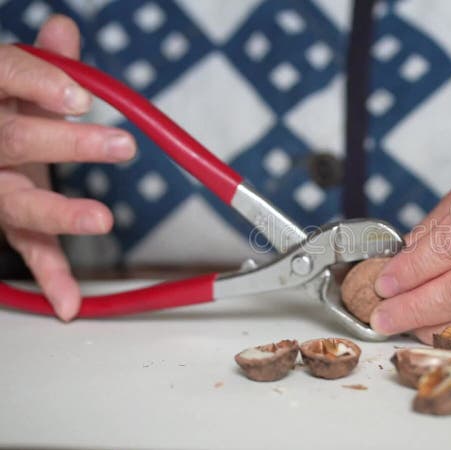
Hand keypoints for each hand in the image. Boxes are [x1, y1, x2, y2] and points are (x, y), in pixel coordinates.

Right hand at [0, 16, 135, 320]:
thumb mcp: (15, 82)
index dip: (37, 83)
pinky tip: (71, 303)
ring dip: (58, 212)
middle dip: (64, 144)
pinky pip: (27, 249)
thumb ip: (42, 64)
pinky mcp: (7, 220)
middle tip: (119, 144)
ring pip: (14, 202)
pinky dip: (51, 276)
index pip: (1, 75)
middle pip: (11, 140)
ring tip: (99, 219)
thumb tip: (64, 28)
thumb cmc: (3, 111)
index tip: (79, 97)